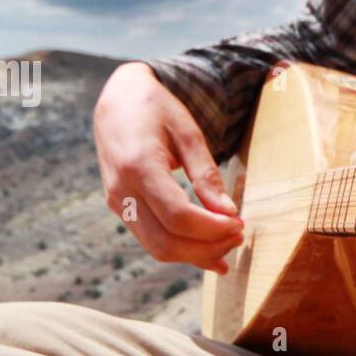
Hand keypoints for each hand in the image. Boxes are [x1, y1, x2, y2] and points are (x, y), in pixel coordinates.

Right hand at [94, 62, 242, 272]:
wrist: (117, 101)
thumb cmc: (156, 110)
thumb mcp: (188, 133)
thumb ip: (207, 174)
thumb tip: (229, 213)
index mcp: (138, 166)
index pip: (178, 216)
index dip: (212, 228)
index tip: (239, 223)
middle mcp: (121, 191)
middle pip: (167, 241)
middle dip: (207, 248)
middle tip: (238, 237)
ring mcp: (117, 203)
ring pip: (158, 248)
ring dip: (196, 254)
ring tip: (227, 243)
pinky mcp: (120, 209)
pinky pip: (151, 240)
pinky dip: (181, 249)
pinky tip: (207, 248)